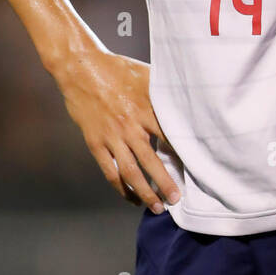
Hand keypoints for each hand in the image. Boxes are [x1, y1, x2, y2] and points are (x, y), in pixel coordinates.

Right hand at [53, 47, 180, 211]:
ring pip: (131, 172)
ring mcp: (111, 137)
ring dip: (144, 192)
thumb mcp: (146, 75)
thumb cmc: (116, 69)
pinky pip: (110, 171)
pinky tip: (130, 197)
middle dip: (166, 183)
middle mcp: (129, 126)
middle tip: (177, 199)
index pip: (169, 139)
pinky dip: (121, 188)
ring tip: (156, 207)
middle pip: (152, 162)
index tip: (194, 169)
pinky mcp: (96, 143)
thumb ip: (165, 91)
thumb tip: (189, 98)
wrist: (80, 68)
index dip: (182, 156)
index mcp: (146, 109)